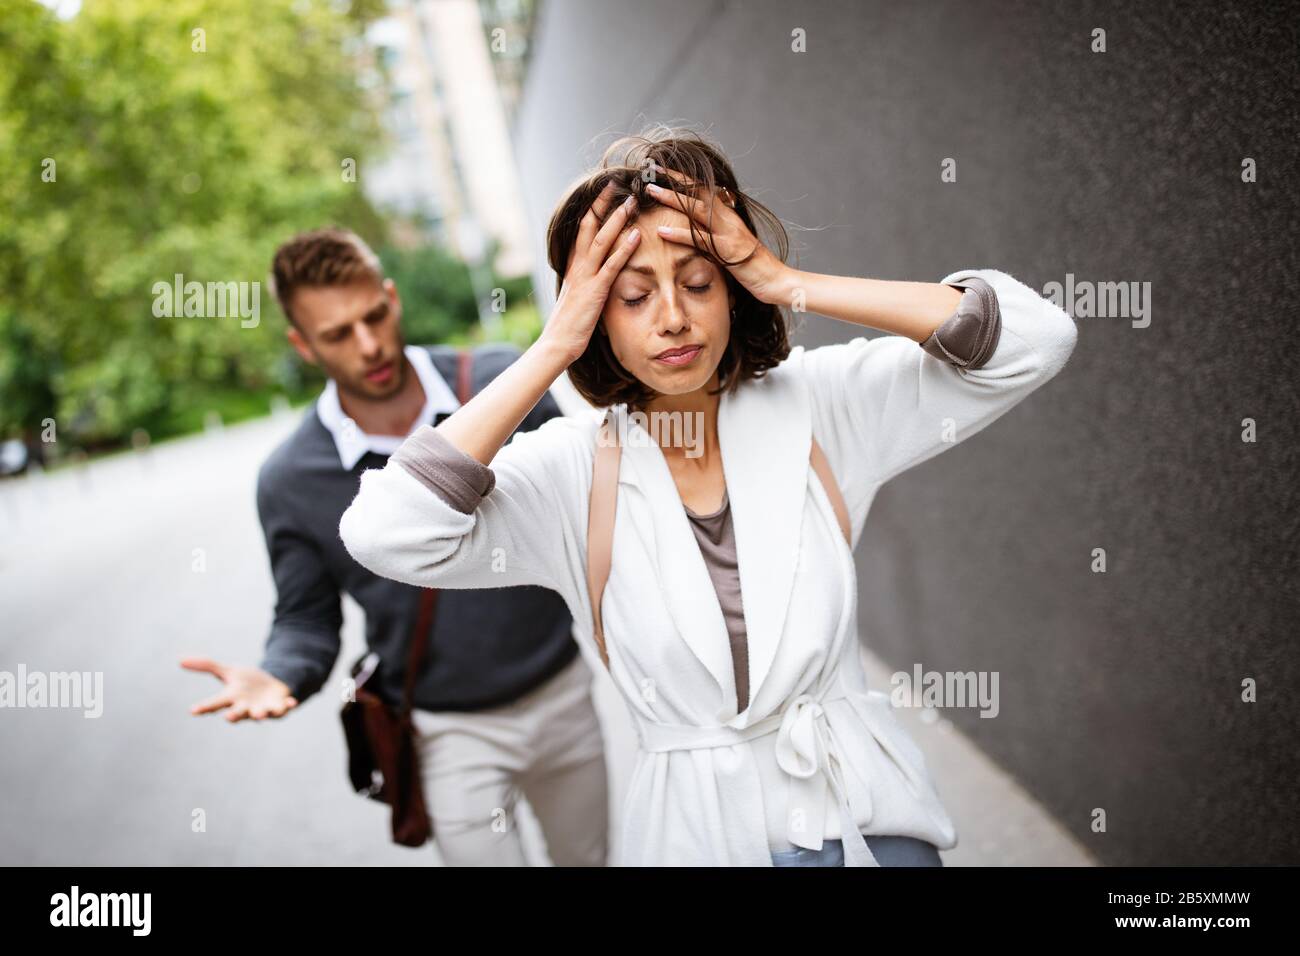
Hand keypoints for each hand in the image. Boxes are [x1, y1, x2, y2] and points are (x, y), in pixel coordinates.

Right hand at [182, 657, 297, 722]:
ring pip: (260, 714)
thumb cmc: (246, 684)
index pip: (215, 703)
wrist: (271, 688)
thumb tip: (179, 659)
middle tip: (228, 717)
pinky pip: (285, 708)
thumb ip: (207, 666)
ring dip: (260, 714)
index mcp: (231, 698)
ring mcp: (263, 709)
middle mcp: (245, 707)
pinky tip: (293, 702)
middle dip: (234, 715)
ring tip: (259, 715)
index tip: (193, 710)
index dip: (204, 707)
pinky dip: (288, 706)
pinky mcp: (280, 707)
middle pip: (238, 713)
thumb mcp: (228, 672)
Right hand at [540, 181, 642, 362]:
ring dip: (617, 219)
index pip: (582, 231)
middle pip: (589, 227)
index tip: (603, 194)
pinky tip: (636, 235)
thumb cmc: (568, 325)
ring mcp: (586, 277)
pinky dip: (624, 249)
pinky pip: (611, 265)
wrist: (557, 343)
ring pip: (601, 240)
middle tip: (615, 184)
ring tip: (631, 201)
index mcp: (573, 267)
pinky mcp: (595, 291)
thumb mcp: (578, 298)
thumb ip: (586, 283)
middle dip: (602, 204)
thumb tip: (598, 276)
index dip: (592, 211)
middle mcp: (577, 267)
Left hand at [644, 166, 790, 304]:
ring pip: (697, 209)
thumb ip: (715, 237)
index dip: (684, 179)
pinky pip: (700, 239)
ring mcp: (729, 232)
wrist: (777, 281)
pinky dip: (680, 234)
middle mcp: (729, 219)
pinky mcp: (728, 250)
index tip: (663, 170)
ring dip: (672, 198)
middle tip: (651, 170)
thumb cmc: (754, 268)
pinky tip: (662, 231)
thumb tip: (697, 233)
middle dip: (674, 179)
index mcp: (729, 216)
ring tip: (651, 191)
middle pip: (699, 191)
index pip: (704, 190)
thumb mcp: (732, 248)